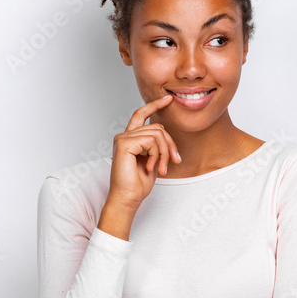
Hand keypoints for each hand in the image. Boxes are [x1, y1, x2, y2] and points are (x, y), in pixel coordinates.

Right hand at [106, 96, 181, 210]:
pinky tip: (151, 166)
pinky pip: (151, 141)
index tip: (168, 99)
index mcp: (130, 138)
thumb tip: (166, 136)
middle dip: (170, 144)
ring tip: (161, 168)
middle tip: (173, 162)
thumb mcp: (153, 160)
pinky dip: (156, 154)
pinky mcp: (124, 144)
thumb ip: (157, 146)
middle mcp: (124, 135)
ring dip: (164, 152)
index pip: (141, 114)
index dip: (154, 105)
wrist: (128, 198)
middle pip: (157, 127)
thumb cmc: (138, 183)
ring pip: (157, 134)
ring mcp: (123, 138)